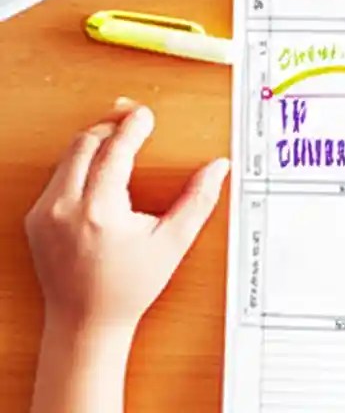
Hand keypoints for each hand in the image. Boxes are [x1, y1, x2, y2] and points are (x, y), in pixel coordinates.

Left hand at [25, 98, 228, 334]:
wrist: (85, 320)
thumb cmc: (128, 287)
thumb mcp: (172, 243)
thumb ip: (198, 200)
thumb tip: (218, 168)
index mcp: (100, 212)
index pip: (114, 152)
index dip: (132, 128)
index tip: (144, 115)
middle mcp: (64, 208)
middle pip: (83, 145)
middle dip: (109, 128)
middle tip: (131, 119)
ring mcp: (45, 214)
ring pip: (67, 158)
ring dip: (92, 145)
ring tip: (117, 142)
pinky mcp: (35, 219)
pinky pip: (57, 178)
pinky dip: (78, 166)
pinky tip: (98, 172)